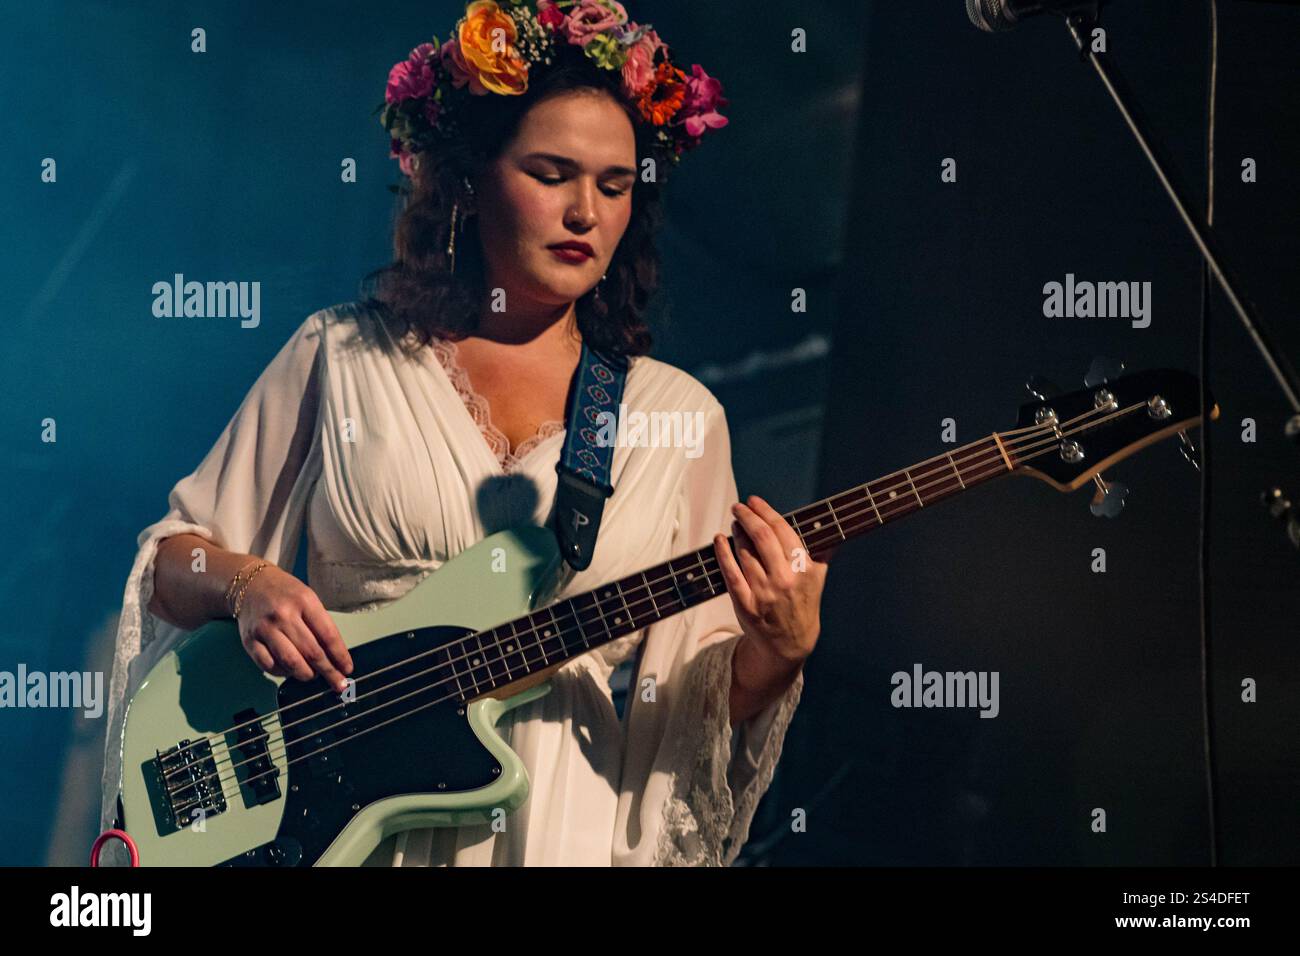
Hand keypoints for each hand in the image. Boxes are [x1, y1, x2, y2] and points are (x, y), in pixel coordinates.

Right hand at [234, 565, 353, 692]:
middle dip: (328, 671)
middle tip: (338, 682)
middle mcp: (284, 615)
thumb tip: (335, 657)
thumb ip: (321, 625)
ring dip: (306, 674)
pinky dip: (283, 673)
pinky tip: (290, 670)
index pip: (328, 635)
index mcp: (304, 601)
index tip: (347, 669)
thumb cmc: (285, 594)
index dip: (340, 656)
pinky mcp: (250, 641)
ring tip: (313, 675)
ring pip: (291, 662)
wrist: (251, 584)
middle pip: (311, 652)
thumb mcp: (308, 599)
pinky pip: (269, 666)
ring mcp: (265, 628)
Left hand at [713, 494, 832, 673]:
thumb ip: (821, 552)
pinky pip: (730, 573)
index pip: (783, 531)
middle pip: (762, 537)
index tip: (755, 501)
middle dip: (748, 516)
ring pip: (745, 552)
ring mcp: (764, 592)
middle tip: (739, 507)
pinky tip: (720, 540)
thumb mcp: (818, 579)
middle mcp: (785, 579)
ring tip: (735, 524)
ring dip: (737, 532)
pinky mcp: (746, 604)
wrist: (789, 644)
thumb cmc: (802, 605)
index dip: (766, 512)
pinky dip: (723, 553)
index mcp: (804, 569)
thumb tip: (830, 528)